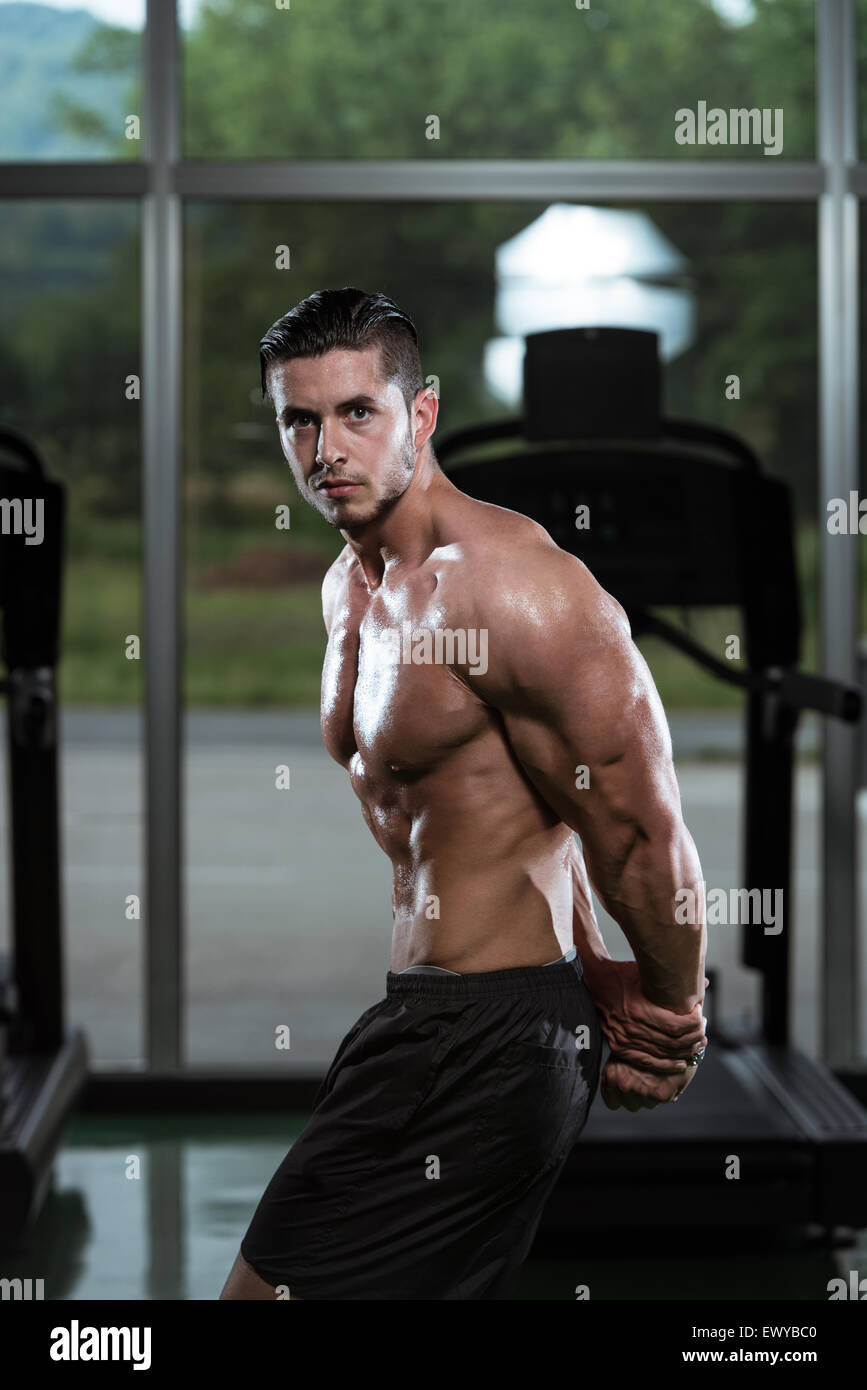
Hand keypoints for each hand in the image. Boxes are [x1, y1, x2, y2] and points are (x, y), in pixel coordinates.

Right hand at [583, 957, 707, 1109]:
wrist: (596, 982)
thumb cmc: (623, 974)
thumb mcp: (647, 972)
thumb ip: (675, 979)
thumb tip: (704, 983)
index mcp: (640, 1009)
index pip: (676, 1026)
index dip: (693, 1025)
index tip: (701, 1017)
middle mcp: (633, 1028)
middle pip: (673, 1042)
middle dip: (693, 1039)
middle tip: (704, 1032)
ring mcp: (625, 1040)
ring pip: (663, 1054)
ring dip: (684, 1052)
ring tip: (697, 1046)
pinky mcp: (620, 1047)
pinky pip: (647, 1062)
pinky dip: (665, 1065)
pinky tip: (679, 1063)